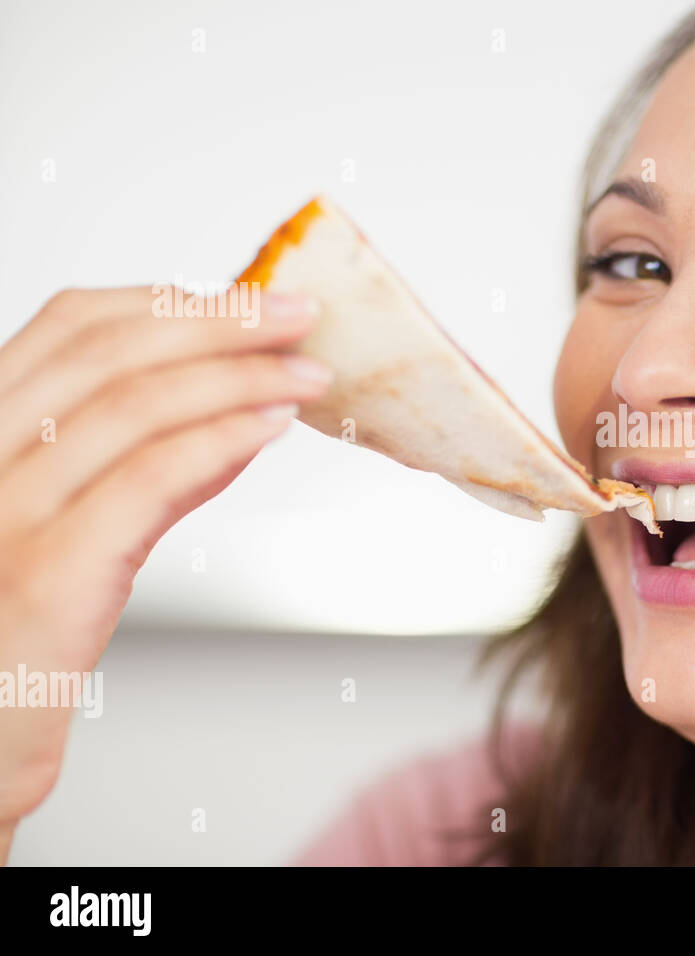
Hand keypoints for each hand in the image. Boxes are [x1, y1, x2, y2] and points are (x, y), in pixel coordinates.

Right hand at [0, 286, 329, 856]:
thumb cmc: (11, 648)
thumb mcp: (70, 533)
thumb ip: (137, 474)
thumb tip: (234, 422)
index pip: (70, 327)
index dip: (170, 300)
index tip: (248, 296)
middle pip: (108, 350)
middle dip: (218, 322)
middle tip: (296, 314)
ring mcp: (1, 513)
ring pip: (132, 404)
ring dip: (237, 376)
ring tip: (305, 372)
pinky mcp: (45, 573)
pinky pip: (146, 481)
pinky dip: (220, 440)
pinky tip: (271, 427)